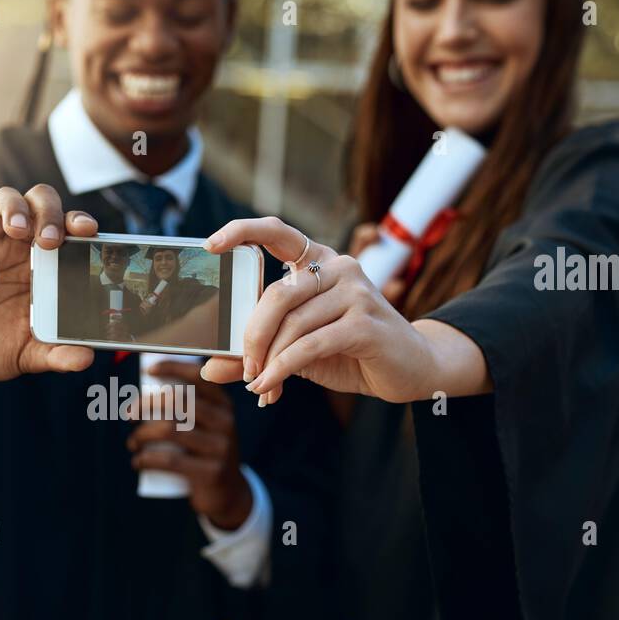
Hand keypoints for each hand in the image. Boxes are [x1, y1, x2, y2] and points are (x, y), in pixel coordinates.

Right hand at [0, 184, 97, 388]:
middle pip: (39, 202)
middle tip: (49, 240)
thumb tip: (85, 359)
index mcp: (43, 266)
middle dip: (48, 212)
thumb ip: (55, 355)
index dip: (79, 222)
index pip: (67, 229)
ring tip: (17, 229)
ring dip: (13, 207)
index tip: (88, 231)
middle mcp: (17, 247)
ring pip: (3, 199)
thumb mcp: (26, 355)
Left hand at [126, 361, 251, 529]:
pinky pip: (171, 460)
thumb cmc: (206, 453)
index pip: (199, 378)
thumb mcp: (209, 427)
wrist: (228, 493)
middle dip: (146, 404)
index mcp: (224, 406)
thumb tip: (149, 382)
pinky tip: (137, 461)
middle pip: (178, 402)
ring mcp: (220, 448)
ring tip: (132, 443)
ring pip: (170, 430)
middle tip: (128, 414)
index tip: (148, 371)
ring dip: (141, 434)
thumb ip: (190, 407)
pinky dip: (147, 459)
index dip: (173, 367)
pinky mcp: (211, 473)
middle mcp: (226, 423)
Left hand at [201, 216, 488, 404]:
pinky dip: (282, 369)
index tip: (211, 244)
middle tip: (245, 368)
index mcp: (320, 262)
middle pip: (276, 295)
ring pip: (292, 324)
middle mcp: (339, 268)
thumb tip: (209, 369)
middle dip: (251, 337)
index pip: (277, 232)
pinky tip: (271, 387)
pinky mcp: (366, 323)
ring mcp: (356, 293)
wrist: (409, 370)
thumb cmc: (349, 353)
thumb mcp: (297, 349)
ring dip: (268, 361)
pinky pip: (309, 346)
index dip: (242, 232)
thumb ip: (257, 352)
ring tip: (260, 385)